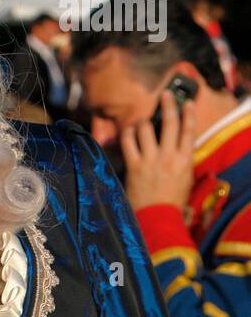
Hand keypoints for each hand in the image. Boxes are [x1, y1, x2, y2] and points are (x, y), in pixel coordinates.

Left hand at [121, 92, 195, 211]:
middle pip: (169, 124)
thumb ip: (182, 163)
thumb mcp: (185, 182)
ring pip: (145, 128)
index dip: (188, 114)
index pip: (188, 132)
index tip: (187, 102)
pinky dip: (128, 133)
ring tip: (142, 124)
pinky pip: (128, 140)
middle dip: (168, 105)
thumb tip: (179, 148)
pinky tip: (128, 133)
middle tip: (165, 94)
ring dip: (143, 122)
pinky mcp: (134, 165)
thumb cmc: (173, 205)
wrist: (158, 221)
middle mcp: (168, 158)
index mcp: (184, 162)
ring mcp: (150, 160)